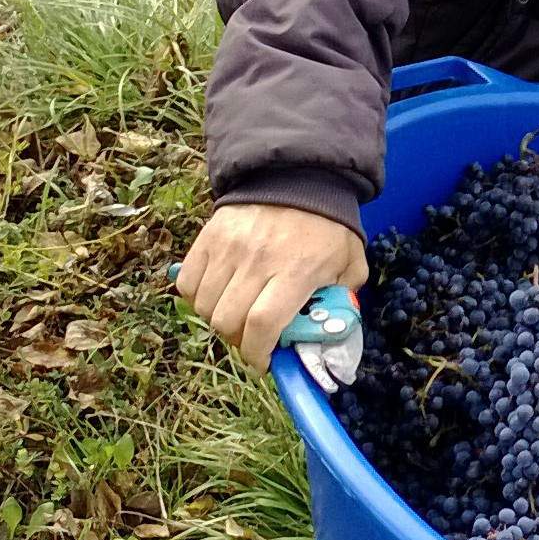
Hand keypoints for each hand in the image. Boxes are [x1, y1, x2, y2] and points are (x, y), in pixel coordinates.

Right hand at [175, 202, 367, 375]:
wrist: (300, 176)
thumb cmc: (328, 226)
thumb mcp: (350, 264)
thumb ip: (342, 300)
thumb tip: (324, 336)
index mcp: (295, 270)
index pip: (262, 324)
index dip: (257, 353)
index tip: (263, 363)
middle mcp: (257, 260)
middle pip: (227, 320)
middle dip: (239, 340)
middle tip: (252, 339)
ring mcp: (228, 247)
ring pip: (204, 305)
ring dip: (217, 320)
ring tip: (236, 315)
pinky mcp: (208, 237)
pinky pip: (187, 282)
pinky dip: (197, 297)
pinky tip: (217, 295)